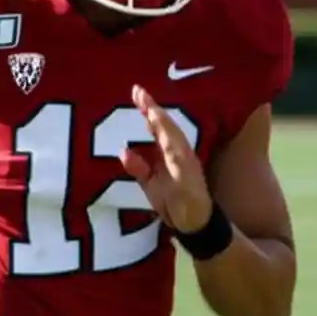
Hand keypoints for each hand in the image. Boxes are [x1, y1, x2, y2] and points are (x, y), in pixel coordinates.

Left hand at [119, 84, 212, 233]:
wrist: (193, 224)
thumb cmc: (172, 202)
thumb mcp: (149, 184)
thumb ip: (138, 168)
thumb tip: (122, 150)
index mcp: (170, 152)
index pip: (157, 128)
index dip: (148, 110)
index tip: (136, 92)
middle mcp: (179, 153)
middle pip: (166, 127)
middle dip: (153, 109)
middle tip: (138, 91)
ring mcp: (186, 163)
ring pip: (174, 138)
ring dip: (162, 122)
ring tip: (150, 107)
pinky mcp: (190, 176)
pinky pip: (180, 158)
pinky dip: (172, 145)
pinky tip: (165, 135)